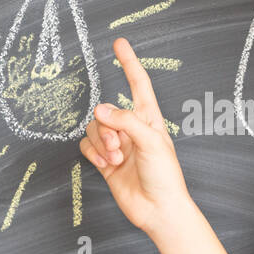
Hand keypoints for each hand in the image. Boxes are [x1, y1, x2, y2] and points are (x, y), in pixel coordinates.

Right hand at [80, 37, 190, 234]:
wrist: (158, 210)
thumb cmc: (165, 176)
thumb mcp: (151, 142)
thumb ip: (125, 121)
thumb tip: (100, 110)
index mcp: (148, 119)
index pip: (137, 84)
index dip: (128, 63)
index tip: (120, 43)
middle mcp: (131, 129)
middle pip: (105, 112)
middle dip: (106, 128)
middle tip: (119, 147)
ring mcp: (118, 145)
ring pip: (93, 130)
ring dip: (101, 144)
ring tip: (116, 159)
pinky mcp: (106, 162)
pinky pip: (88, 148)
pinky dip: (94, 155)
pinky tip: (108, 166)